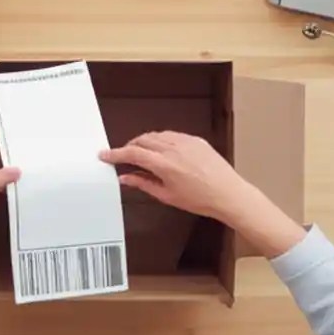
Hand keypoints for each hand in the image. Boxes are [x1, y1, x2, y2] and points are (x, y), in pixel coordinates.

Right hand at [99, 131, 304, 257]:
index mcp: (163, 164)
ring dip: (145, 142)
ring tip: (144, 155)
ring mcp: (185, 141)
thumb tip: (125, 178)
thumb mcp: (167, 195)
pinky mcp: (195, 139)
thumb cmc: (199, 200)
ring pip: (156, 135)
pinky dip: (162, 140)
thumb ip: (143, 183)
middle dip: (130, 147)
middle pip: (142, 140)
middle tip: (124, 157)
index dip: (116, 154)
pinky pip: (172, 135)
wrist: (228, 194)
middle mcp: (173, 149)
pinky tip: (163, 151)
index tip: (104, 155)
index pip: (132, 154)